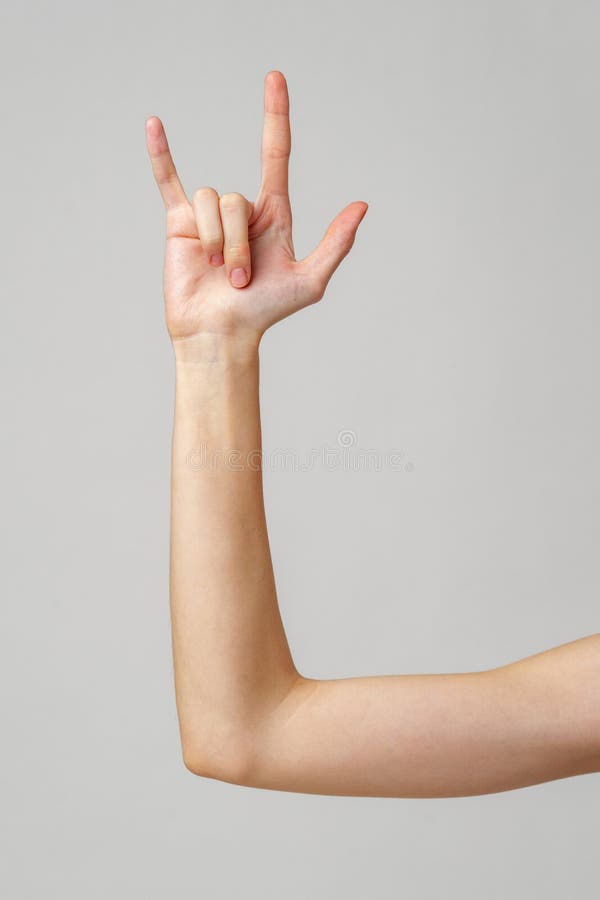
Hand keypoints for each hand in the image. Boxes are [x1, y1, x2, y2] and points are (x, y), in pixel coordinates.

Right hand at [145, 70, 367, 345]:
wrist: (221, 334)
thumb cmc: (265, 314)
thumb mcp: (310, 282)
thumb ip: (336, 244)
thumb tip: (362, 205)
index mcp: (274, 215)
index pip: (276, 154)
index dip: (275, 116)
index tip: (275, 79)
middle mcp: (242, 211)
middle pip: (236, 199)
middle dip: (236, 243)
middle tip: (241, 280)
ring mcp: (209, 217)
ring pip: (209, 203)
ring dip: (213, 243)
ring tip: (218, 275)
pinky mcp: (179, 225)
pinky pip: (169, 182)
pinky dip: (161, 155)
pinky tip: (153, 125)